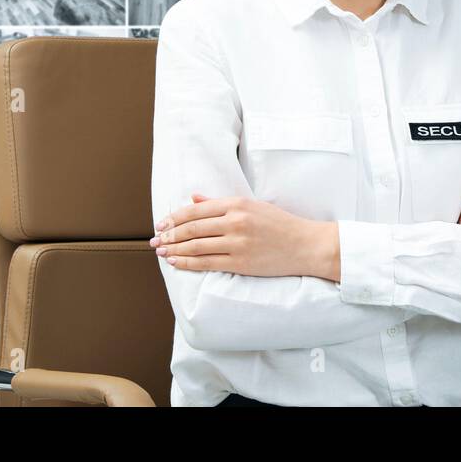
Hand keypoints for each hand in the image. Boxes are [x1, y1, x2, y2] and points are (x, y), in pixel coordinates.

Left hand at [152, 194, 338, 279]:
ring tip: (161, 251)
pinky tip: (176, 262)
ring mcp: (238, 243)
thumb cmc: (280, 224)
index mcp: (238, 204)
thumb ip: (221, 203)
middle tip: (155, 239)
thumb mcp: (253, 206)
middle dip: (169, 234)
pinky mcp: (241, 262)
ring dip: (174, 249)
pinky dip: (188, 263)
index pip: (197, 210)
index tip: (162, 223)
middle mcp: (236, 222)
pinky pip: (207, 263)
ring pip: (196, 246)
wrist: (305, 245)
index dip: (175, 217)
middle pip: (192, 228)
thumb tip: (194, 198)